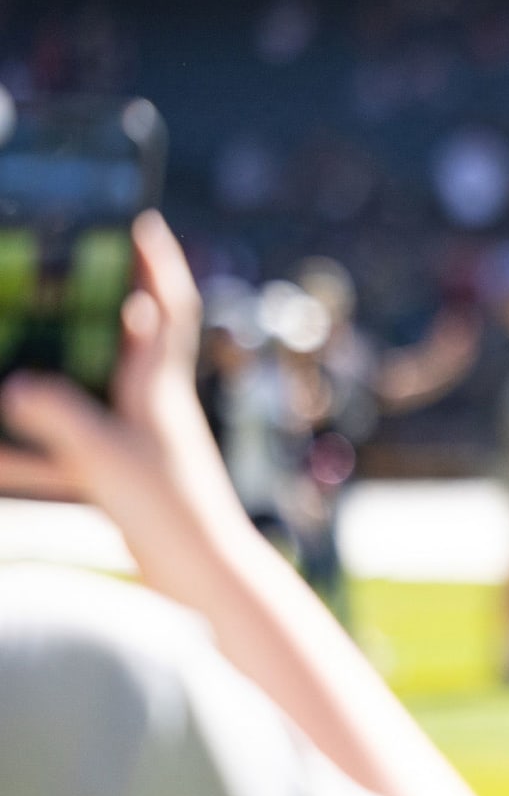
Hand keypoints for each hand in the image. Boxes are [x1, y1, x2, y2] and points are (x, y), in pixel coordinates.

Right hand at [0, 212, 231, 529]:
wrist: (203, 572)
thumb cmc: (167, 510)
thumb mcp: (104, 457)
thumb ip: (60, 417)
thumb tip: (16, 384)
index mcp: (160, 387)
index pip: (166, 308)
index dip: (157, 264)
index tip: (142, 223)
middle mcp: (158, 404)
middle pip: (139, 335)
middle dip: (113, 298)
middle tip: (78, 266)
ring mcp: (147, 436)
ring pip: (110, 382)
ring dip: (79, 356)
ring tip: (42, 331)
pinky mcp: (132, 471)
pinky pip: (87, 434)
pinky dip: (53, 427)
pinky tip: (19, 427)